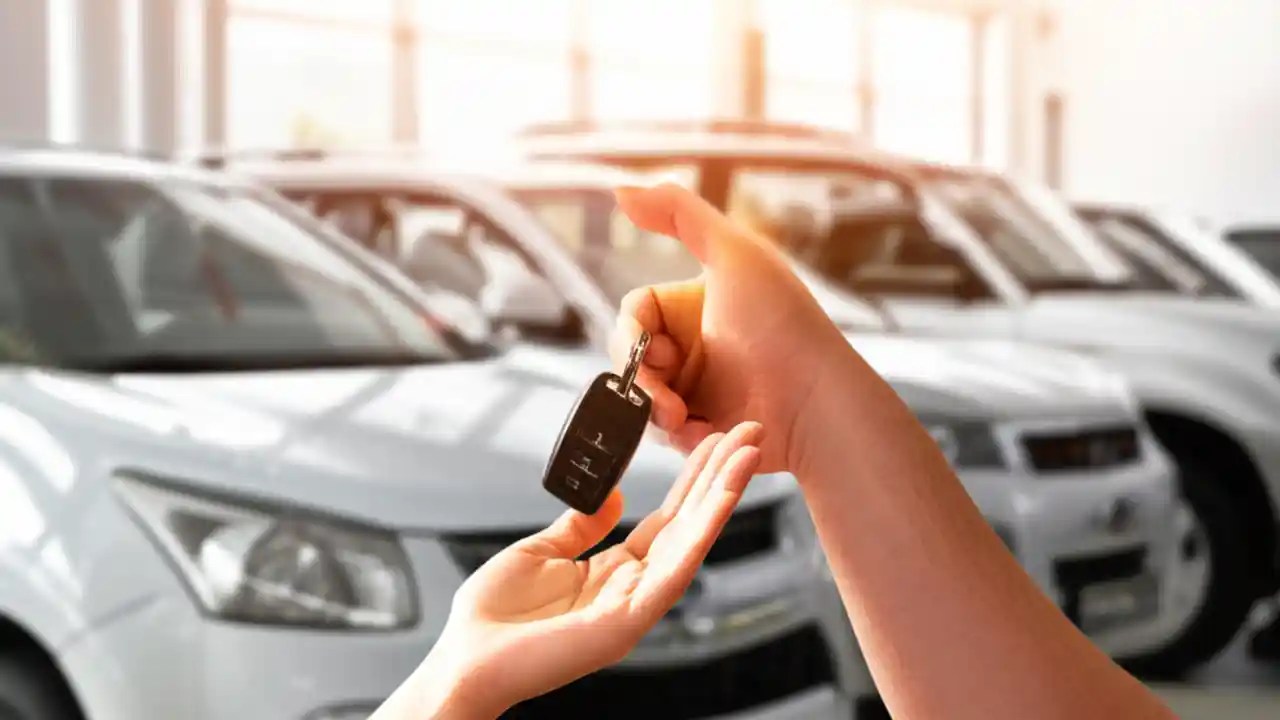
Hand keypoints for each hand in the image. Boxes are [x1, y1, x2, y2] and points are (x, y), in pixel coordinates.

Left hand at [375, 423, 763, 718]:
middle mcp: (633, 588)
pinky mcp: (630, 619)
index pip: (666, 519)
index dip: (691, 480)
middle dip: (720, 477)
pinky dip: (705, 529)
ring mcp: (636, 605)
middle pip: (688, 523)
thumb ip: (580, 526)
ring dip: (724, 494)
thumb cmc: (493, 619)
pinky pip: (676, 568)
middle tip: (748, 434)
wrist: (466, 660)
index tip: (711, 442)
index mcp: (613, 573)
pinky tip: (723, 495)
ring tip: (749, 453)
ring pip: (692, 540)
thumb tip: (612, 497)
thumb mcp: (540, 552)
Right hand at [611, 184, 852, 472]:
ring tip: (684, 419)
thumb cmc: (783, 324)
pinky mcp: (707, 430)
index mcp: (695, 304)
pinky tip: (705, 432)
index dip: (633, 334)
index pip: (635, 314)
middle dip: (640, 380)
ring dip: (653, 412)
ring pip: (641, 401)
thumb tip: (619, 189)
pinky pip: (664, 436)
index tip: (656, 351)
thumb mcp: (734, 253)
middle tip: (666, 399)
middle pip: (631, 360)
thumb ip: (678, 213)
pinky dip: (677, 436)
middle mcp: (695, 345)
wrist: (816, 404)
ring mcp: (700, 390)